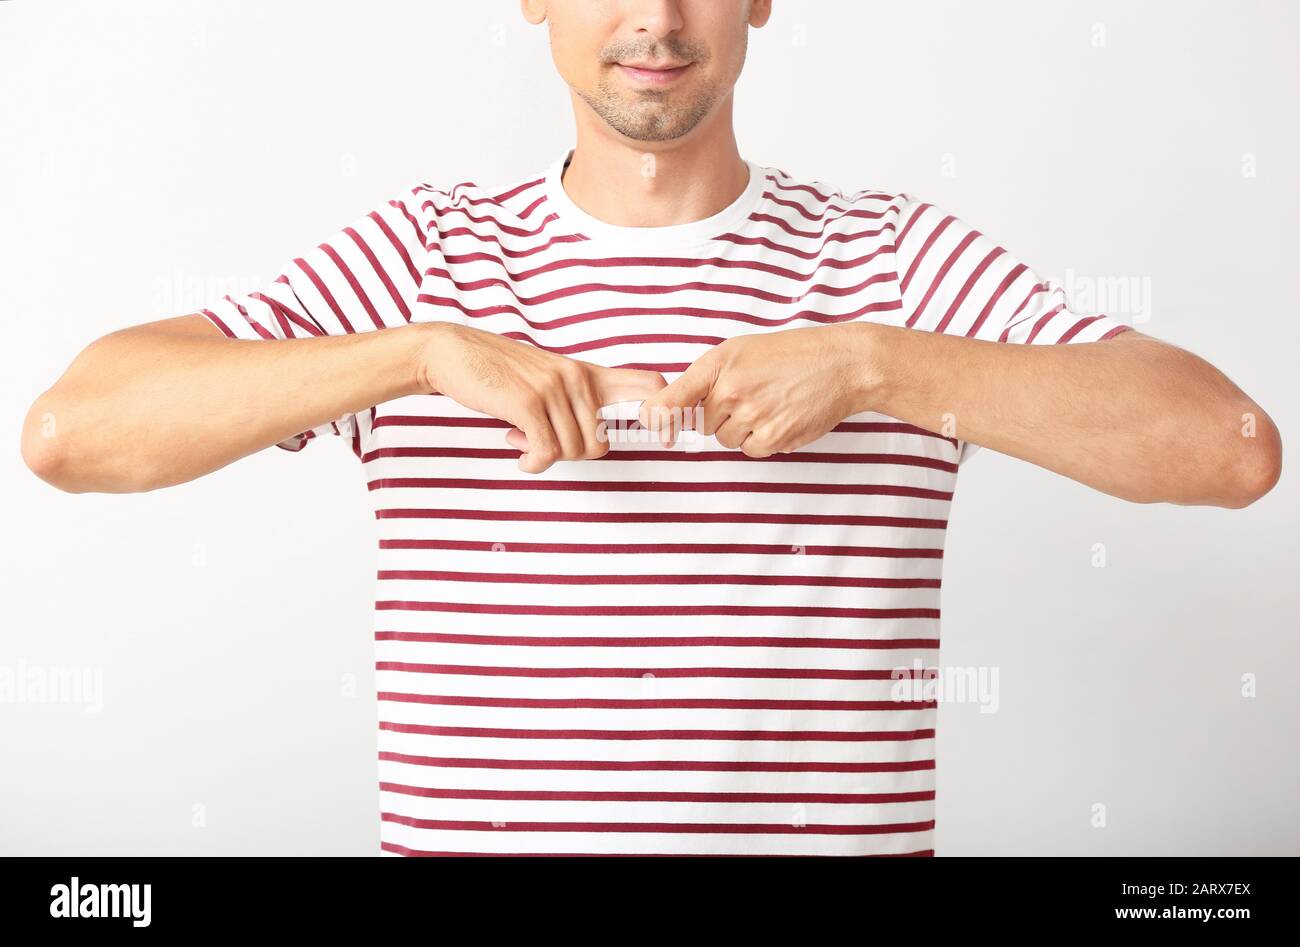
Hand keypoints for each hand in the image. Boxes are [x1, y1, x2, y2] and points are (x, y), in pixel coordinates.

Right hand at [420, 322, 667, 472]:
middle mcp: (577, 378)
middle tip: (541, 441)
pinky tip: (517, 450)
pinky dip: (532, 463)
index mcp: (588, 373)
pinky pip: (546, 453)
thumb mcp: (549, 378)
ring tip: (522, 437)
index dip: (664, 415)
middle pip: (599, 445)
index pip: (649, 385)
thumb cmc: (500, 372)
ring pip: (572, 451)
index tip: (661, 437)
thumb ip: (577, 400)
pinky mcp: (528, 403)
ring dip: (543, 456)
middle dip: (570, 455)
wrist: (453, 353)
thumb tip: (598, 440)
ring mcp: (554, 388)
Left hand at [638, 325, 878, 456]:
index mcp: (719, 364)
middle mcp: (731, 391)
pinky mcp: (774, 437)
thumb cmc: (791, 355)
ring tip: (770, 403)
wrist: (841, 364)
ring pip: (726, 440)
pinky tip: (781, 417)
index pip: (674, 398)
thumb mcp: (742, 350)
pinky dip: (763, 440)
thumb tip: (675, 410)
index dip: (657, 417)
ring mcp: (753, 416)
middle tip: (751, 395)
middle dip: (720, 416)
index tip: (649, 426)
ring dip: (743, 430)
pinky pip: (751, 451)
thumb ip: (707, 378)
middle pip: (703, 424)